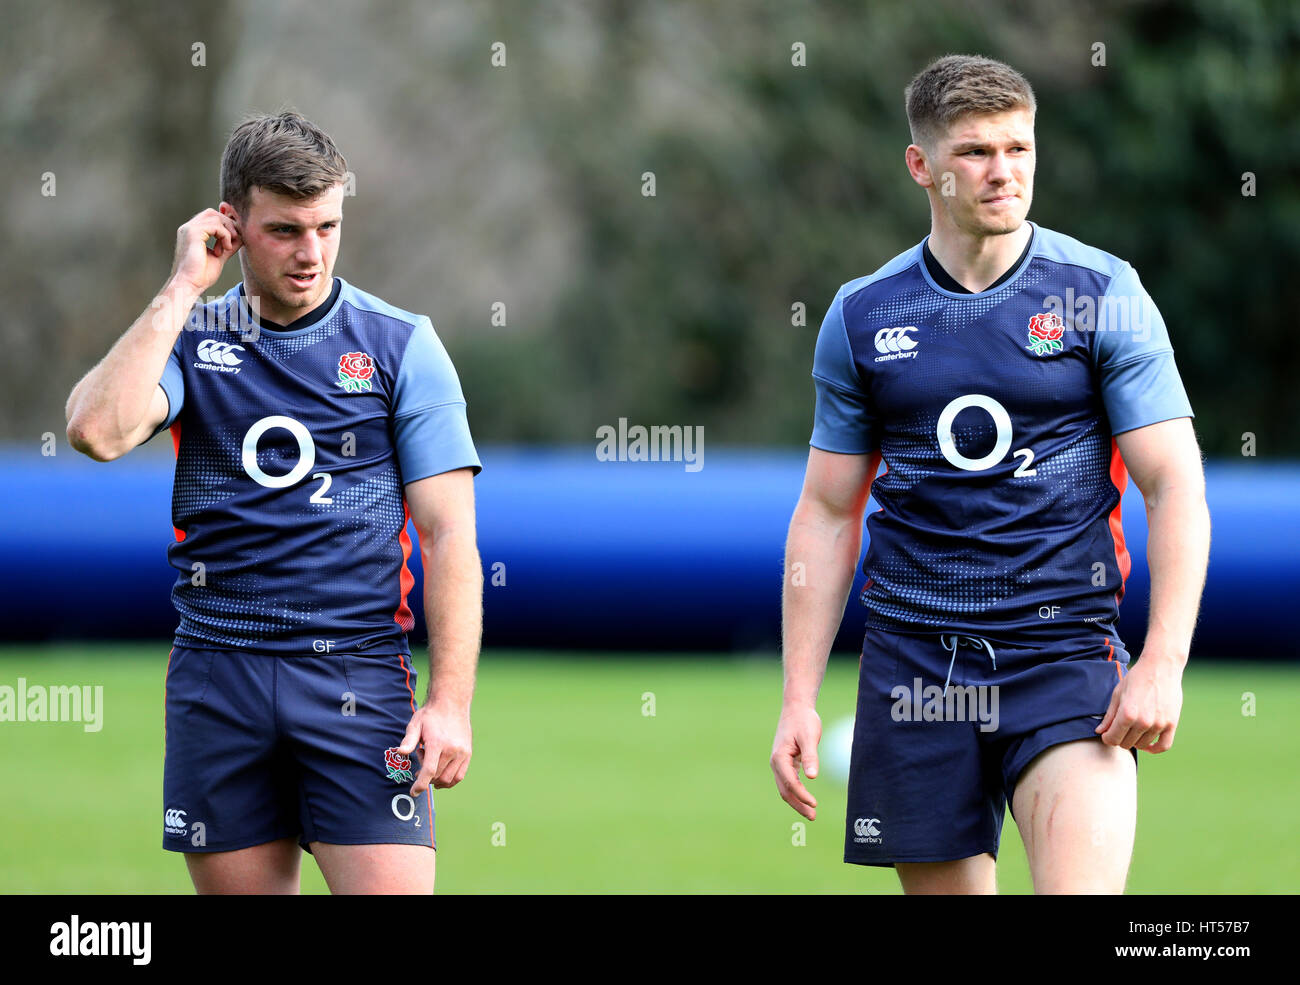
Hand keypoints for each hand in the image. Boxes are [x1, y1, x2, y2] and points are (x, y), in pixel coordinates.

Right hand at [169, 207, 241, 294]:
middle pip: (213, 213)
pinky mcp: (193, 233)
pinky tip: (226, 249)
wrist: (190, 285)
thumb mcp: (220, 256)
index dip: (226, 224)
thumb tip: (240, 236)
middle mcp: (188, 228)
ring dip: (227, 231)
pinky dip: (225, 236)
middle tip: (234, 240)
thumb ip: (228, 244)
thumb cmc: (202, 275)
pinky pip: (216, 225)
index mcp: (191, 232)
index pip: (210, 217)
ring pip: (215, 217)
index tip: (234, 239)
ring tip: (228, 247)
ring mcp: (189, 229)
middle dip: (228, 224)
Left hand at [397, 701, 471, 795]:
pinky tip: (441, 776)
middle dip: (426, 776)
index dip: (420, 785)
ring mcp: (462, 752)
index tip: (413, 793)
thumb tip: (400, 753)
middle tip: (422, 758)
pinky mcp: (468, 753)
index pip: (429, 771)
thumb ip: (408, 740)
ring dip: (437, 780)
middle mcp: (452, 749)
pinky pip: (459, 775)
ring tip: (432, 764)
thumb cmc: (431, 715)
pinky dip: (449, 781)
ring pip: (449, 779)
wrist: (452, 703)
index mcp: (438, 743)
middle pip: (437, 776)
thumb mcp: (416, 724)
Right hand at [771, 703, 821, 819]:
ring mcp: (779, 764)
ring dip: (797, 801)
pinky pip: (789, 782)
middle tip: (813, 816)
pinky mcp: (786, 763)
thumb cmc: (803, 721)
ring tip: (811, 813)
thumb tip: (812, 777)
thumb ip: (811, 756)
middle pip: (785, 790)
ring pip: (786, 788)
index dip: (802, 795)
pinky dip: (797, 792)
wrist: (796, 708)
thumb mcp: (809, 737)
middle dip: (798, 804)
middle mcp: (776, 763)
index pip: (790, 783)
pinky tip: (806, 798)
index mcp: (779, 758)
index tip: (814, 804)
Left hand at [1096, 653, 1183, 752]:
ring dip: (1135, 741)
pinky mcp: (1172, 724)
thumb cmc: (1136, 678)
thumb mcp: (1118, 694)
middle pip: (1126, 744)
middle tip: (1119, 730)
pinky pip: (1164, 746)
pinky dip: (1154, 749)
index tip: (1107, 734)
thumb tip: (1099, 732)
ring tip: (1131, 731)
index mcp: (1127, 714)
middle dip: (1119, 738)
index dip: (1107, 738)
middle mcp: (1143, 722)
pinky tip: (1146, 744)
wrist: (1161, 667)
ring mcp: (1159, 724)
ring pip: (1142, 745)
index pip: (1112, 738)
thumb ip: (1109, 716)